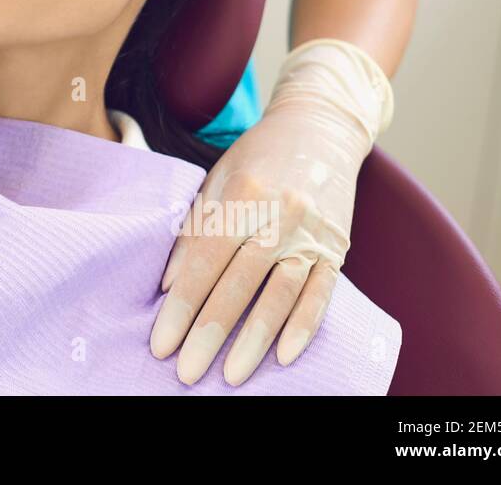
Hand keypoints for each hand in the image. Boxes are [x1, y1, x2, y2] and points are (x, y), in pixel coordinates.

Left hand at [149, 38, 393, 385]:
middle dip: (210, 332)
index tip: (162, 343)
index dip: (182, 306)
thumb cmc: (257, 156)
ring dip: (255, 340)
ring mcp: (313, 232)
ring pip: (282, 294)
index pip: (205, 261)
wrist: (320, 126)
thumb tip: (167, 287)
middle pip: (240, 283)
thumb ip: (192, 231)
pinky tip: (283, 356)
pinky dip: (304, 326)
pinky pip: (322, 293)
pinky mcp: (339, 246)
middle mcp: (280, 214)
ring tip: (231, 375)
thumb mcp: (215, 179)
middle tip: (187, 373)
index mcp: (243, 194)